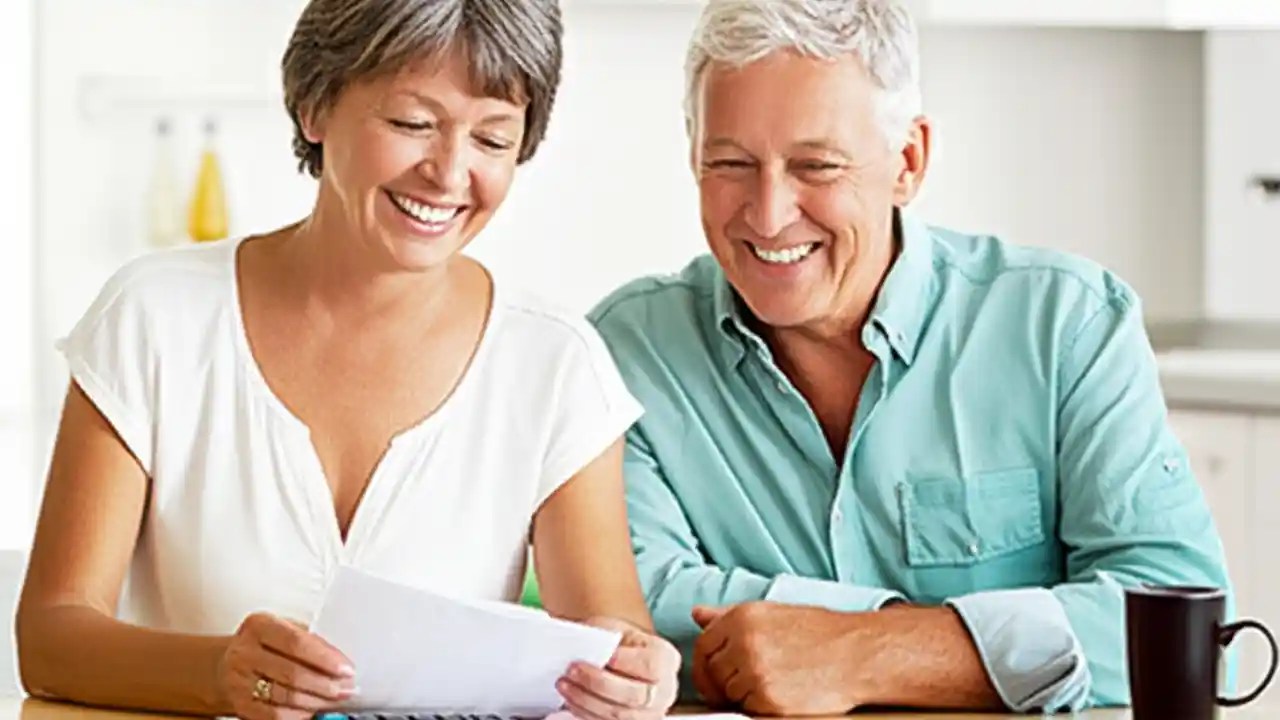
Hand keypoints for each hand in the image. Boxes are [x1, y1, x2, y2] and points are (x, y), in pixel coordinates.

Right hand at [217, 612, 356, 719]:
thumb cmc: (265, 645)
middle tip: (346, 688)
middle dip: (325, 684)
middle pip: (292, 673)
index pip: (296, 642)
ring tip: (334, 699)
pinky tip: (312, 710)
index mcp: (259, 626)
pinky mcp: (240, 706)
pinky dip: (298, 715)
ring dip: (316, 701)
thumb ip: (310, 641)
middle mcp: (244, 653)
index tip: (346, 669)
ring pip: (285, 697)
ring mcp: (239, 681)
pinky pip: (274, 716)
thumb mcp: (283, 630)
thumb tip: (340, 661)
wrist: (228, 665)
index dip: (325, 658)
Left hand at [557, 616, 680, 719]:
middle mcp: (664, 691)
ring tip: (564, 685)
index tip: (602, 656)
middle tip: (573, 670)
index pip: (651, 666)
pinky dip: (585, 714)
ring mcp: (650, 713)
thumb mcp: (616, 630)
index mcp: (666, 659)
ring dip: (586, 701)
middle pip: (634, 695)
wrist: (621, 657)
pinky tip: (570, 700)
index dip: (625, 663)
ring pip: (618, 715)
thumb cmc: (619, 643)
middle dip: (598, 683)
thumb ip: (606, 638)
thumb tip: (585, 647)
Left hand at [692, 602, 869, 715]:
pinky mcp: (769, 699)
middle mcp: (744, 642)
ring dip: (744, 694)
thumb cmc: (820, 633)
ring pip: (729, 693)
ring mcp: (755, 672)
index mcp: (742, 618)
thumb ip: (728, 616)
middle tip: (748, 683)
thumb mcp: (771, 613)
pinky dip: (760, 707)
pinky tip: (782, 693)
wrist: (857, 654)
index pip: (702, 646)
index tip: (714, 675)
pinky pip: (749, 709)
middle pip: (712, 673)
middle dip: (725, 682)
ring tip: (774, 682)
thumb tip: (698, 614)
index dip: (705, 664)